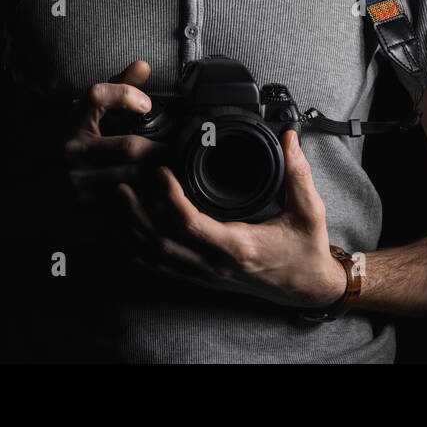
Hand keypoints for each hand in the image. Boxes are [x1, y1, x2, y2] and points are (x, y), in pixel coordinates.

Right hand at [64, 59, 165, 204]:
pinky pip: (126, 198)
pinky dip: (146, 194)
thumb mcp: (93, 112)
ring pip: (132, 175)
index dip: (124, 95)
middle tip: (178, 149)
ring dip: (158, 173)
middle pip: (128, 146)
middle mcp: (73, 148)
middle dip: (159, 148)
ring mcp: (78, 178)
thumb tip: (143, 65)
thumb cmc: (78, 139)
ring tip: (174, 169)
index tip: (147, 104)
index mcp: (75, 120)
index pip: (96, 97)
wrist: (45, 183)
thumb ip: (119, 88)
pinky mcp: (85, 203)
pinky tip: (158, 190)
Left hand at [116, 129, 348, 308]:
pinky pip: (162, 268)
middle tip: (122, 183)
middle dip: (137, 214)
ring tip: (117, 202)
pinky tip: (124, 234)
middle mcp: (216, 265)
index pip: (192, 224)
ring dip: (132, 231)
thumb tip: (290, 138)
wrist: (306, 287)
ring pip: (157, 258)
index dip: (170, 197)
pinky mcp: (202, 278)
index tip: (161, 171)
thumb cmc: (305, 251)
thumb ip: (298, 173)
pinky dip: (139, 252)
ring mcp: (206, 275)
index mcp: (239, 247)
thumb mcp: (310, 211)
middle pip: (163, 243)